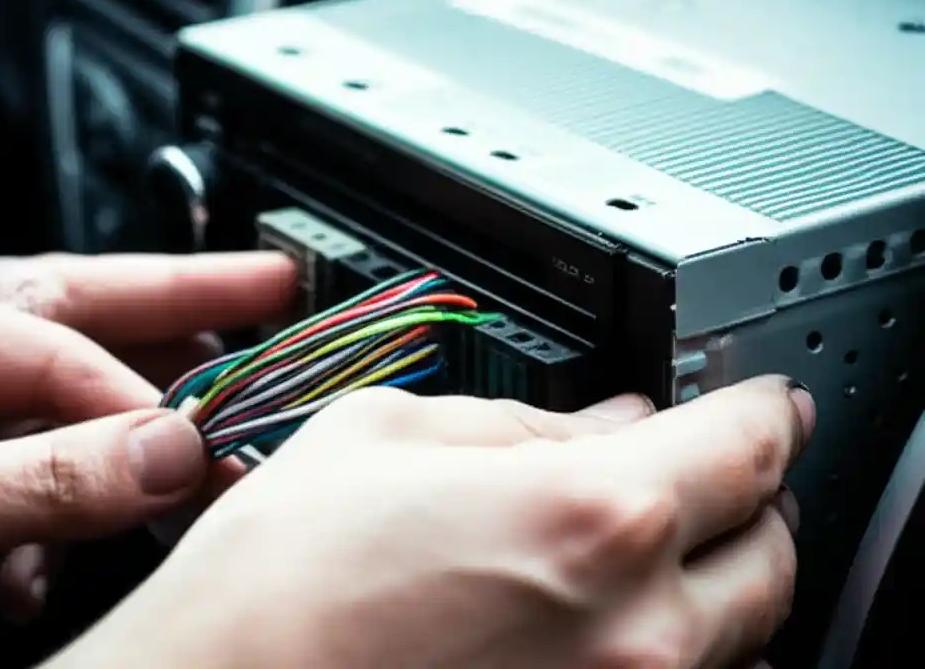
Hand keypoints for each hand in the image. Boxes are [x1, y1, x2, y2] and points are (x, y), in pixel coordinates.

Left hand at [0, 252, 293, 618]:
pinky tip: (38, 580)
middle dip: (173, 327)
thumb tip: (173, 452)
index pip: (61, 345)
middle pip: (74, 327)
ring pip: (46, 416)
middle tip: (267, 290)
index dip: (146, 404)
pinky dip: (36, 530)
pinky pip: (2, 479)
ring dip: (104, 473)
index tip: (215, 449)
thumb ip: (50, 480)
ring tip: (178, 500)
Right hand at [62, 377, 812, 667]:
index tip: (757, 400)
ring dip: (709, 578)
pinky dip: (667, 648)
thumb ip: (517, 423)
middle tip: (703, 468)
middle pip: (771, 551)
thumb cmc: (273, 589)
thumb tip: (599, 424)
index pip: (746, 442)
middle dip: (748, 498)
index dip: (762, 406)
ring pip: (738, 635)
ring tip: (638, 545)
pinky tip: (598, 619)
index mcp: (591, 516)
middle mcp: (636, 629)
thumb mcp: (382, 434)